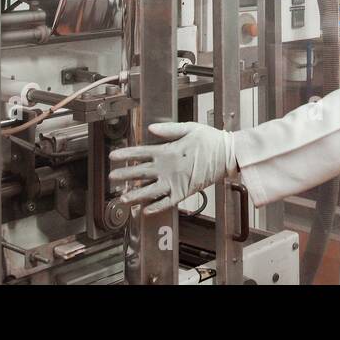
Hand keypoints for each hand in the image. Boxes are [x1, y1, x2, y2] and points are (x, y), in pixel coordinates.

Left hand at [109, 122, 235, 214]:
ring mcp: (175, 181)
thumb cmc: (211, 140)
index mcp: (168, 151)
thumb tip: (150, 129)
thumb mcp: (190, 128)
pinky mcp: (184, 192)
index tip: (112, 156)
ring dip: (135, 195)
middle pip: (141, 172)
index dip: (125, 155)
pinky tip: (145, 211)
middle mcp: (168, 167)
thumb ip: (169, 130)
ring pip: (150, 191)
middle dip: (124, 175)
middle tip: (111, 178)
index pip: (141, 152)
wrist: (229, 155)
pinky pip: (167, 202)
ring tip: (122, 199)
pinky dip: (155, 208)